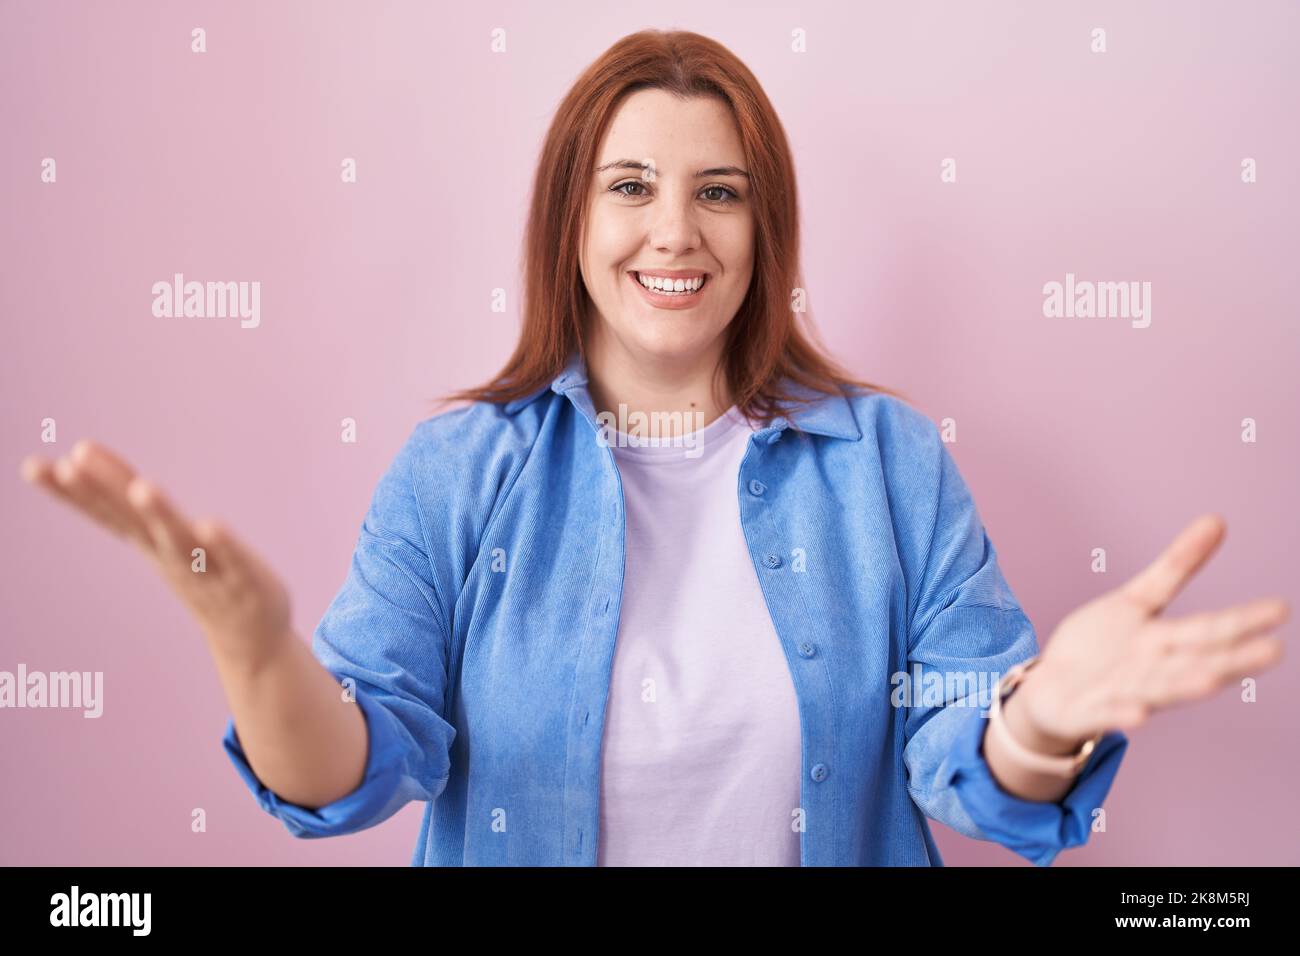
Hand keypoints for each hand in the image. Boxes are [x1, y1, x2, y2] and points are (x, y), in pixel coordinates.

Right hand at [20, 439, 291, 671]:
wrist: (247, 639)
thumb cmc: (198, 573)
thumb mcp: (157, 532)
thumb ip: (124, 494)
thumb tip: (79, 450)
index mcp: (148, 543)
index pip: (105, 513)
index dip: (71, 492)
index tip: (34, 467)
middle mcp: (170, 555)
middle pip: (134, 521)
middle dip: (105, 492)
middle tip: (72, 463)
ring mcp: (208, 570)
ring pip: (180, 541)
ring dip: (161, 515)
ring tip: (142, 487)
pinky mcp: (247, 582)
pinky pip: (234, 561)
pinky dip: (223, 545)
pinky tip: (212, 525)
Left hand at [1009, 513, 1286, 748]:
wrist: (1050, 690)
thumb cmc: (1102, 647)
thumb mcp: (1137, 600)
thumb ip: (1176, 567)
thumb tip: (1218, 520)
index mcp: (1166, 642)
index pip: (1210, 629)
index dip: (1243, 620)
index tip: (1281, 608)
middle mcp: (1152, 670)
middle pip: (1195, 662)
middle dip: (1231, 659)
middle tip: (1273, 651)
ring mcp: (1122, 694)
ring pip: (1158, 690)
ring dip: (1184, 687)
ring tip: (1210, 681)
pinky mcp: (1087, 713)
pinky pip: (1105, 715)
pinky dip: (1121, 715)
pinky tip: (1138, 716)